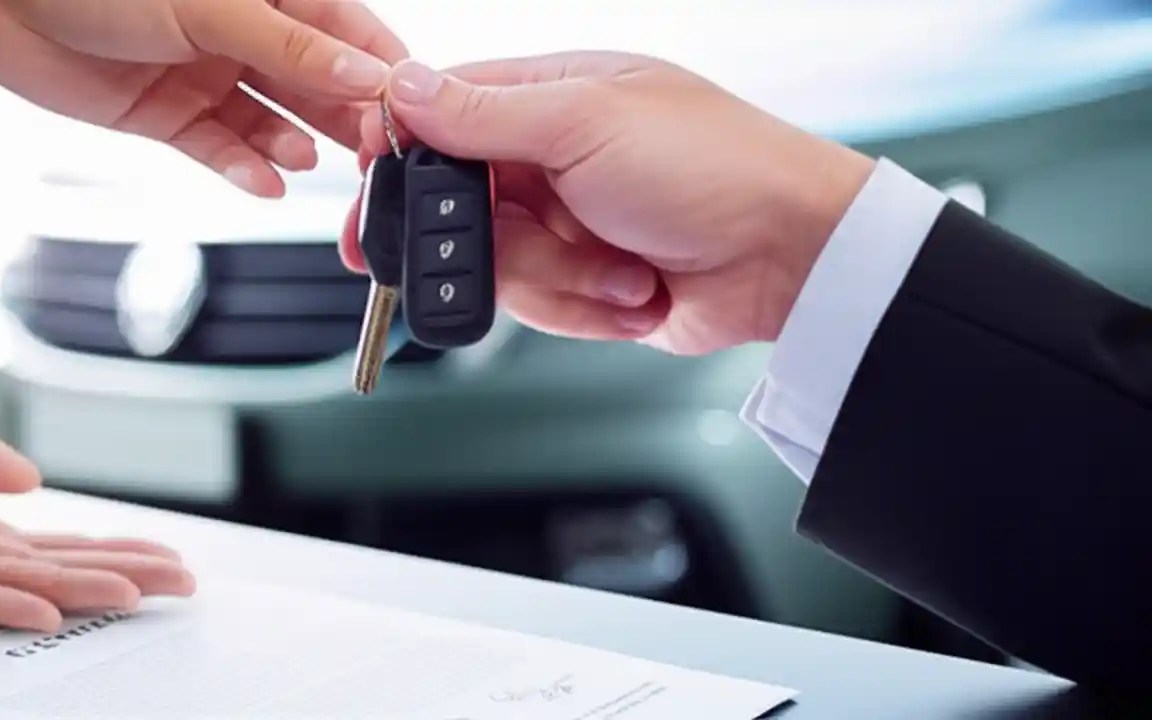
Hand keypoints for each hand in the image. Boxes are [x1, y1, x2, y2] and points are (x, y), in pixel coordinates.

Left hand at [0, 0, 406, 196]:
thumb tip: (365, 76)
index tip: (409, 116)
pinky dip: (245, 168)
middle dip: (347, 122)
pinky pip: (223, 149)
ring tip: (308, 164)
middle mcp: (243, 32)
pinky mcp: (171, 114)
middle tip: (372, 160)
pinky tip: (266, 181)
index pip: (348, 34)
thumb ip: (291, 49)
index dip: (382, 75)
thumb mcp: (210, 7)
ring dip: (295, 145)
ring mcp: (209, 73)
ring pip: (274, 120)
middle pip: (318, 85)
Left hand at [0, 375, 193, 632]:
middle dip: (116, 573)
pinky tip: (49, 614)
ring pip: (10, 579)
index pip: (33, 546)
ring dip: (80, 591)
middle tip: (180, 580)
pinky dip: (2, 602)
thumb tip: (30, 479)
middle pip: (40, 568)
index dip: (100, 551)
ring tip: (140, 596)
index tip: (155, 553)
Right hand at [342, 53, 873, 354]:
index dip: (405, 151)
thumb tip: (401, 88)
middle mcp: (558, 159)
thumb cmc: (714, 168)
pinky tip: (636, 287)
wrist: (794, 259)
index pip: (446, 112)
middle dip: (495, 238)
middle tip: (517, 243)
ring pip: (500, 266)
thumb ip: (485, 113)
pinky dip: (587, 306)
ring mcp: (574, 224)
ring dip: (560, 276)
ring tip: (621, 263)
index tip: (378, 186)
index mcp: (555, 95)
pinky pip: (543, 307)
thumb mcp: (586, 123)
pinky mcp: (591, 283)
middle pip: (462, 204)